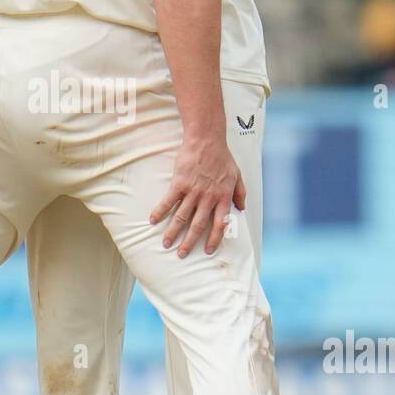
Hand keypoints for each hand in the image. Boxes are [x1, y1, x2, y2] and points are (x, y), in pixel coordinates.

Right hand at [150, 134, 245, 258]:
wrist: (207, 140)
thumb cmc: (222, 156)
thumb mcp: (237, 175)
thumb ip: (240, 193)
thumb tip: (242, 208)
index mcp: (223, 197)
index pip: (220, 224)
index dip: (215, 239)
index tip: (209, 250)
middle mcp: (208, 198)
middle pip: (198, 225)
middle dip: (190, 242)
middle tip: (182, 254)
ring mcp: (193, 191)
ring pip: (182, 217)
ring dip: (173, 232)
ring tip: (166, 243)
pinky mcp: (180, 183)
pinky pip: (169, 201)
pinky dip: (160, 211)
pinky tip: (153, 220)